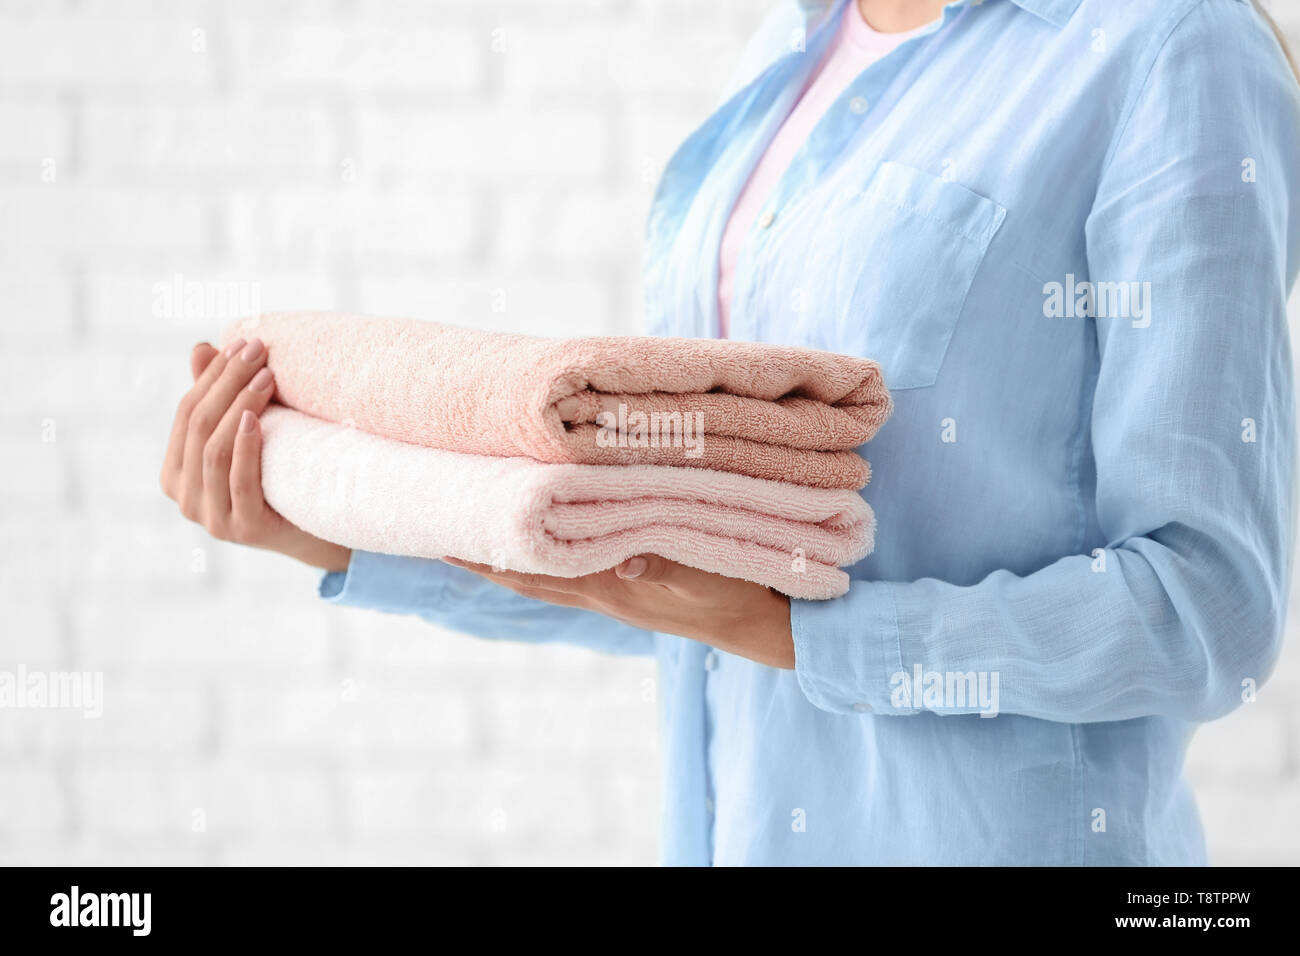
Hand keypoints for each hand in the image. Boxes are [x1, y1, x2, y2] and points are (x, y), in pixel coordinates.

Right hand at [160, 340, 351, 572]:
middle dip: (227, 382)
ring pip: (214, 451)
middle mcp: (185, 498)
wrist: (317, 528)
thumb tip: (200, 347)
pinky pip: (238, 480)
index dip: (212, 376)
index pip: (187, 413)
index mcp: (175, 473)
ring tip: (266, 376)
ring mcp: (211, 518)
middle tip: (257, 351)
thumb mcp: (247, 435)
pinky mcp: (243, 529)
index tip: (241, 343)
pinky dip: (244, 446)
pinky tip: (256, 418)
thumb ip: (219, 398)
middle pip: (199, 426)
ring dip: (239, 406)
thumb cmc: (278, 474)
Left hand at [443, 555, 795, 667]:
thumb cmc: (733, 593)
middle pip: (527, 578)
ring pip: (542, 579)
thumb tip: (624, 561)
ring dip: (504, 562)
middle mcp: (600, 592)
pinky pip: (567, 576)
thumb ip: (667, 566)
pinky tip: (530, 553)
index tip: (451, 535)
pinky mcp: (624, 589)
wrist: (755, 625)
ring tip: (467, 543)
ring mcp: (610, 593)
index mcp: (611, 587)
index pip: (538, 571)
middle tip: (437, 535)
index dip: (494, 555)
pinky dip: (539, 565)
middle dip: (483, 558)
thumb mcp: (705, 577)